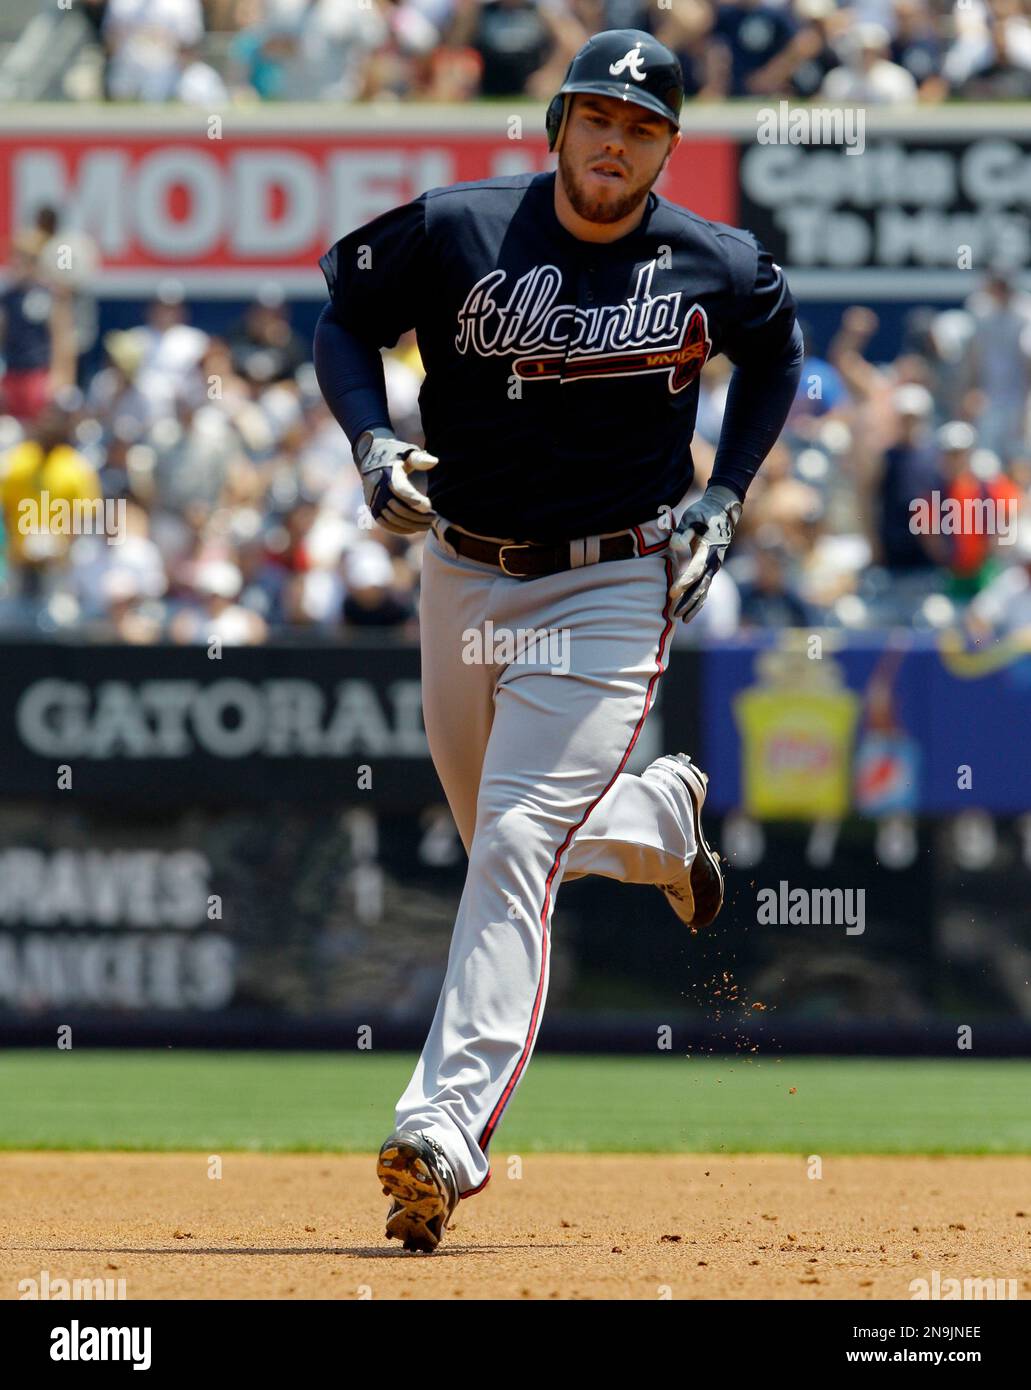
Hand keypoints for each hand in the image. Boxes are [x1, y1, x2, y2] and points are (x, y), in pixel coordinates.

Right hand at [358, 433, 437, 535]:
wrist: (370, 457)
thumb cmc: (394, 454)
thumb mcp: (407, 451)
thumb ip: (420, 458)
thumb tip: (435, 461)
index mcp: (387, 473)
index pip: (402, 491)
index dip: (416, 501)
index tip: (430, 505)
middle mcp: (378, 488)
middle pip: (399, 508)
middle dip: (418, 516)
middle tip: (433, 518)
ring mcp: (373, 500)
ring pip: (393, 519)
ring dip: (411, 525)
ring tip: (427, 525)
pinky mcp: (372, 508)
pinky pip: (385, 523)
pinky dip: (400, 528)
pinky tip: (414, 529)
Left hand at [668, 485, 741, 622]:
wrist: (722, 511)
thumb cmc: (703, 513)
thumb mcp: (692, 517)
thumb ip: (684, 531)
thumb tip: (675, 544)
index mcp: (708, 550)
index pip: (695, 571)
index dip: (684, 582)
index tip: (671, 592)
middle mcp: (714, 561)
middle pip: (701, 586)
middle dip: (688, 601)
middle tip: (674, 613)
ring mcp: (714, 567)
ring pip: (704, 590)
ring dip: (693, 605)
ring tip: (682, 619)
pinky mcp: (711, 569)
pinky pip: (705, 588)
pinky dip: (698, 601)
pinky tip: (689, 612)